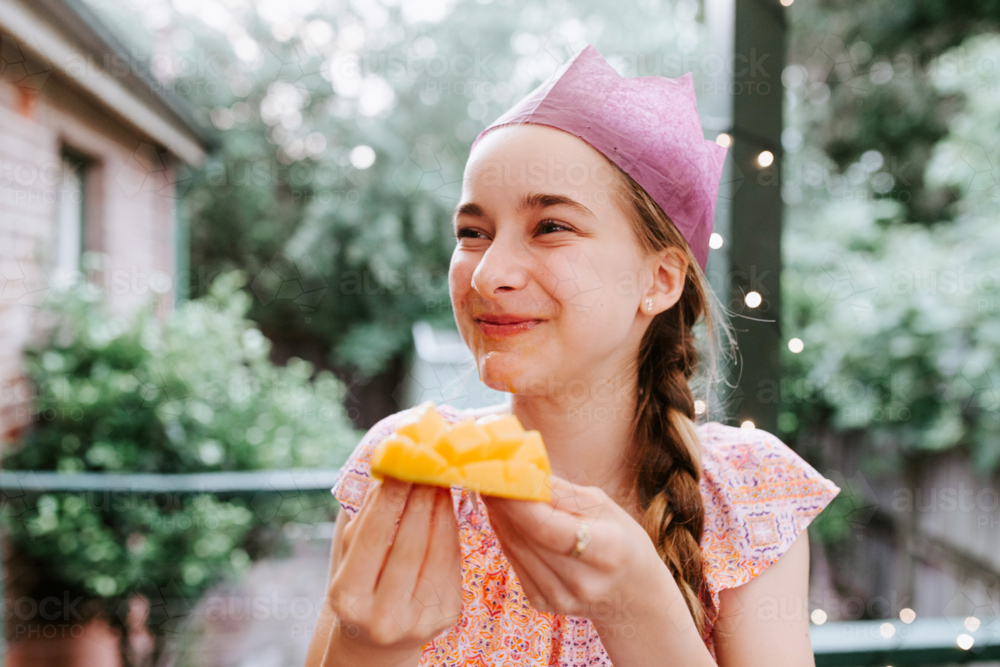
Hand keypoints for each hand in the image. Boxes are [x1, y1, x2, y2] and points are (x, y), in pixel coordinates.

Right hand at [327, 477, 462, 653]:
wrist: (376, 639)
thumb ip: (365, 518)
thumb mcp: (349, 556)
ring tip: (440, 482)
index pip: (373, 537)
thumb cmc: (358, 583)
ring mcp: (418, 621)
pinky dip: (450, 531)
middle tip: (428, 466)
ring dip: (441, 510)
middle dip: (420, 499)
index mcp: (349, 597)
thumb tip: (389, 471)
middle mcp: (382, 616)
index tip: (401, 466)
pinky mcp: (446, 617)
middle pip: (409, 544)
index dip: (390, 498)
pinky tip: (447, 509)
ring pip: (437, 552)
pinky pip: (452, 563)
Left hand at [480, 475, 661, 630]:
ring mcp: (560, 597)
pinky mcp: (543, 602)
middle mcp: (582, 581)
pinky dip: (506, 535)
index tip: (498, 474)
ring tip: (492, 489)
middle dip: (502, 503)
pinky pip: (515, 562)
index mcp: (607, 551)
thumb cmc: (623, 540)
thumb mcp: (604, 507)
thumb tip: (522, 470)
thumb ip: (561, 492)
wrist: (633, 595)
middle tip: (487, 474)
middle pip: (526, 537)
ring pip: (514, 549)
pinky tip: (503, 516)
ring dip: (498, 517)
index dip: (516, 501)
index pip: (547, 526)